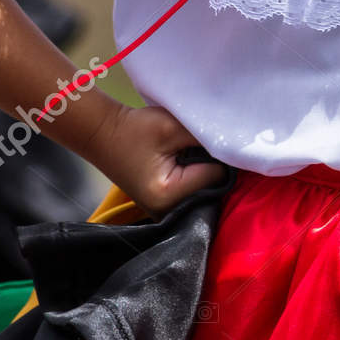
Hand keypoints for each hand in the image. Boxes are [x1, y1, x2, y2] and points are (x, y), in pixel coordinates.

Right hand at [85, 99, 229, 214]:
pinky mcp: (164, 207)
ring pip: (204, 193)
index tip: (211, 139)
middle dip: (215, 167)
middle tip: (204, 145)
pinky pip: (193, 194)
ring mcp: (165, 213)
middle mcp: (168, 212)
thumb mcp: (172, 126)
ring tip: (192, 152)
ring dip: (205, 173)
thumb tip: (236, 145)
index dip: (220, 155)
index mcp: (170, 195)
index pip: (217, 177)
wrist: (102, 134)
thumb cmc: (134, 129)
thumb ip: (206, 137)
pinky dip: (196, 179)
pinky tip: (188, 162)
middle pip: (213, 190)